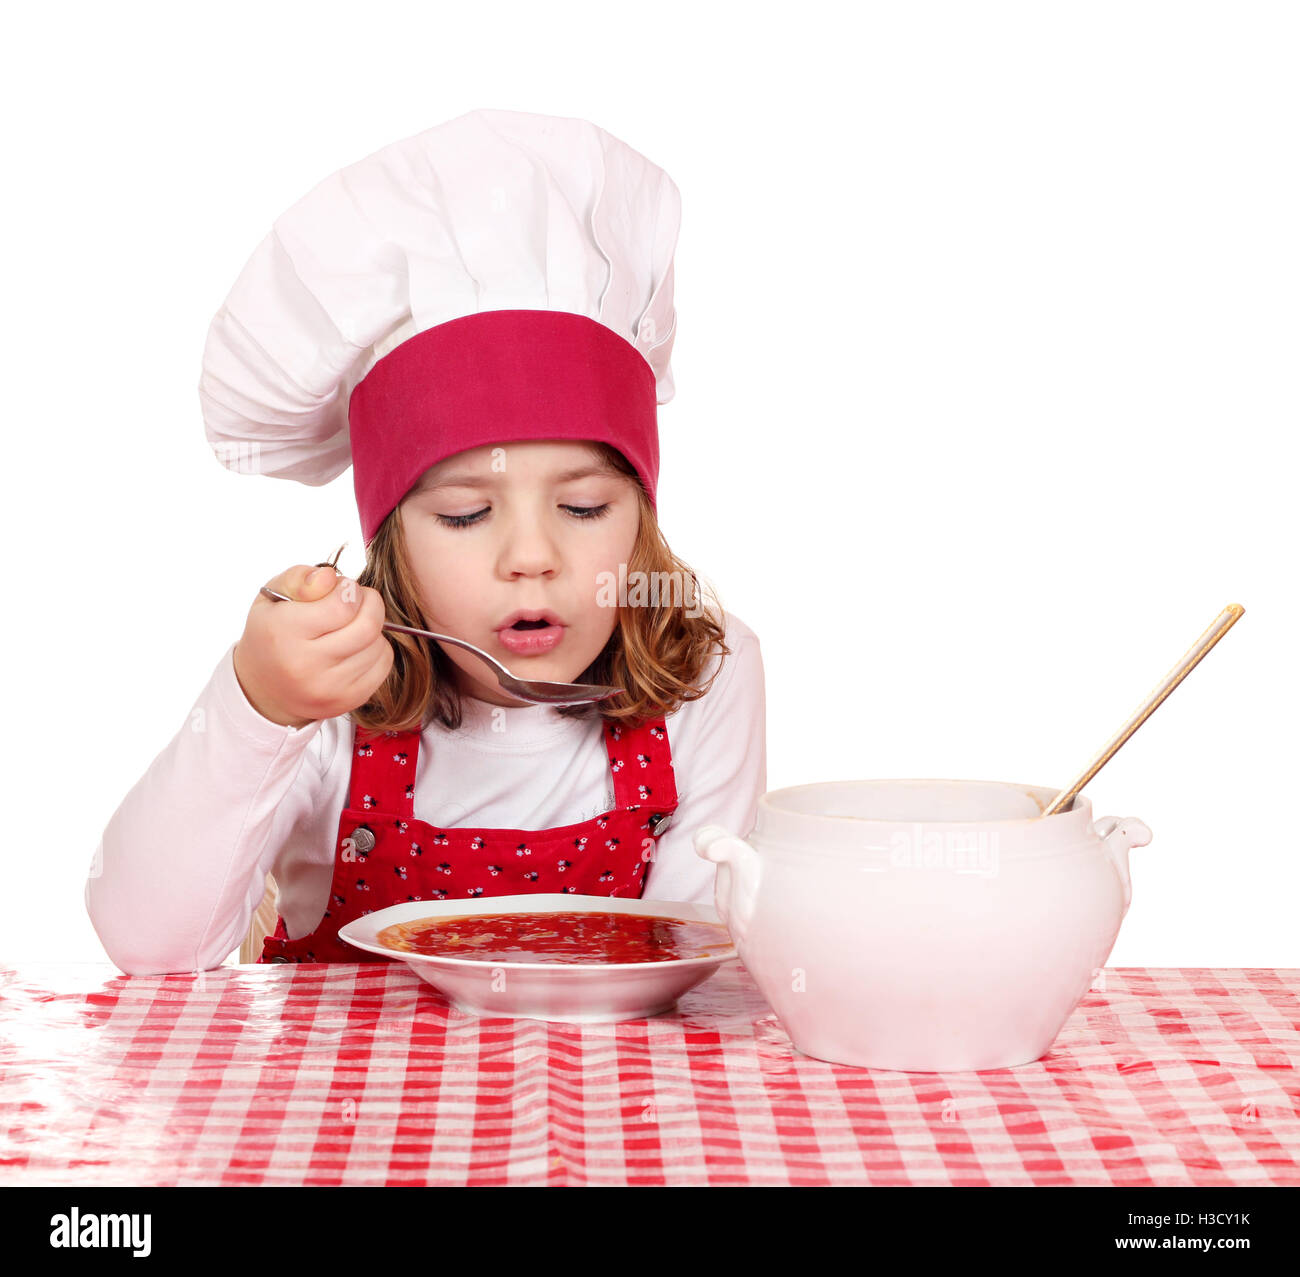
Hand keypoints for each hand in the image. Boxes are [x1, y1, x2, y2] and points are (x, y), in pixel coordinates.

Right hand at [232, 564, 393, 727]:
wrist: (266, 688)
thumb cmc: (274, 632)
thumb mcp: (273, 596)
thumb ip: (300, 578)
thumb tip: (330, 577)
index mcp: (282, 633)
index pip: (341, 605)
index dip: (348, 589)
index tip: (341, 588)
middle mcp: (304, 666)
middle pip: (367, 627)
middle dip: (371, 604)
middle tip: (358, 600)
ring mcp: (328, 688)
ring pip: (378, 645)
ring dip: (373, 628)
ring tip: (351, 625)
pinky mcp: (347, 701)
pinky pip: (383, 664)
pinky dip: (377, 649)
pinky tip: (357, 646)